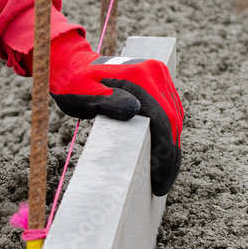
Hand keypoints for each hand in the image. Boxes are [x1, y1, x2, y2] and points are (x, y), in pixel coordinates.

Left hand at [49, 31, 182, 195]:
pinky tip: (163, 150)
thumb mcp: (84, 95)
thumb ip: (107, 102)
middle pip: (174, 120)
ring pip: (176, 116)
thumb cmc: (73, 85)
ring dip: (172, 145)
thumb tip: (135, 110)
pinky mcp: (158, 78)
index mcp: (140, 76)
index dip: (166, 154)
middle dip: (171, 155)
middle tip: (163, 184)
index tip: (161, 181)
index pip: (163, 120)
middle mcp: (155, 72)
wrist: (71, 64)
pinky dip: (169, 131)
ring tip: (163, 173)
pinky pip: (171, 108)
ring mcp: (159, 74)